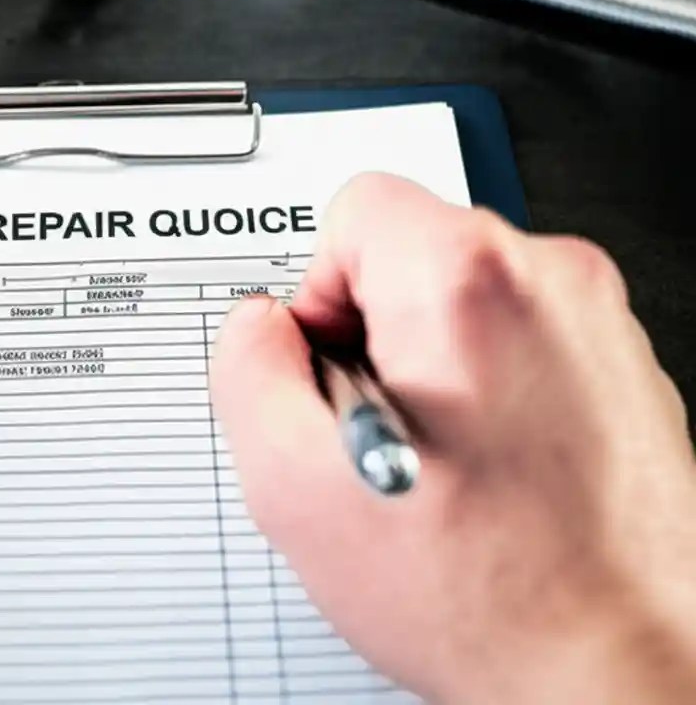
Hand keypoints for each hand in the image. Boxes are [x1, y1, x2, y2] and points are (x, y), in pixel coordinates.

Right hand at [211, 174, 695, 703]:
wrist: (620, 666)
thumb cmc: (485, 591)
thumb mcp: (296, 486)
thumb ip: (246, 372)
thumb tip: (255, 328)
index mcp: (466, 282)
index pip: (354, 210)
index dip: (317, 297)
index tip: (332, 373)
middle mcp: (552, 283)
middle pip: (410, 255)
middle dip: (371, 336)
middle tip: (377, 435)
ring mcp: (599, 326)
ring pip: (464, 305)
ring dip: (428, 370)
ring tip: (436, 465)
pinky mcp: (622, 371)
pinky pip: (520, 347)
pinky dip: (487, 394)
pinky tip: (483, 475)